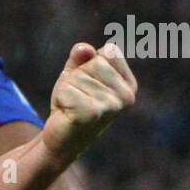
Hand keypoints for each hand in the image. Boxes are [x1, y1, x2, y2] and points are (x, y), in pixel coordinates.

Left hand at [41, 41, 136, 164]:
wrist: (62, 140)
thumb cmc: (72, 104)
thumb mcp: (77, 75)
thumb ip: (81, 58)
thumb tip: (83, 48)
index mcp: (129, 84)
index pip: (109, 51)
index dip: (89, 63)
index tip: (86, 84)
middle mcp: (127, 95)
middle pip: (94, 62)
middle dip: (76, 76)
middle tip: (76, 98)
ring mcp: (112, 106)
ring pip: (78, 76)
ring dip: (66, 89)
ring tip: (71, 106)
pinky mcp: (92, 113)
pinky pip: (67, 89)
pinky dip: (60, 99)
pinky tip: (66, 113)